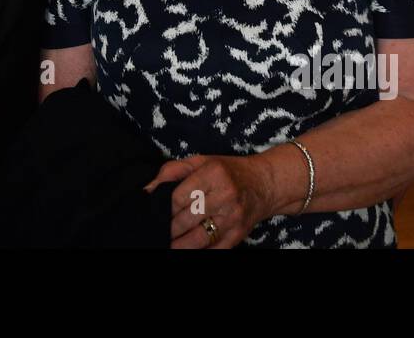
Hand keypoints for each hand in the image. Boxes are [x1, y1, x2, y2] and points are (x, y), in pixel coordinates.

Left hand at [145, 154, 275, 248]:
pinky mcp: (239, 234)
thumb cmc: (228, 171)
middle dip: (169, 228)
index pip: (179, 196)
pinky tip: (186, 250)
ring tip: (167, 245)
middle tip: (155, 231)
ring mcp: (233, 218)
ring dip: (179, 245)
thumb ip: (171, 171)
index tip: (152, 212)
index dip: (163, 207)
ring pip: (199, 238)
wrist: (265, 184)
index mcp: (213, 174)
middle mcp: (225, 196)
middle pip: (187, 219)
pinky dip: (198, 252)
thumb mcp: (201, 161)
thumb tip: (147, 190)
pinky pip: (215, 250)